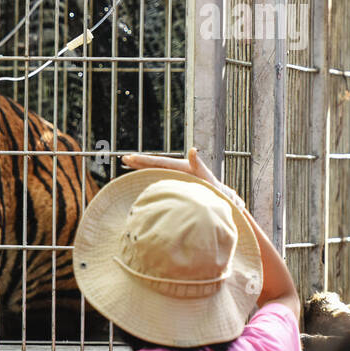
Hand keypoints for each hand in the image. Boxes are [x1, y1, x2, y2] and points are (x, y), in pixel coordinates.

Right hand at [122, 147, 245, 209]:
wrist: (225, 201)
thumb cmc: (218, 192)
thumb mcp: (208, 179)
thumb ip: (200, 166)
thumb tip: (193, 150)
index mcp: (183, 168)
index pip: (161, 162)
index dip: (145, 160)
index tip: (131, 158)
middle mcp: (180, 170)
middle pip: (157, 164)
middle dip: (141, 161)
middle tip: (124, 158)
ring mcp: (179, 177)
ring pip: (157, 171)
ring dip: (143, 168)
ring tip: (128, 164)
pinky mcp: (179, 185)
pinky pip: (162, 179)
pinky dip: (150, 177)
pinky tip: (141, 178)